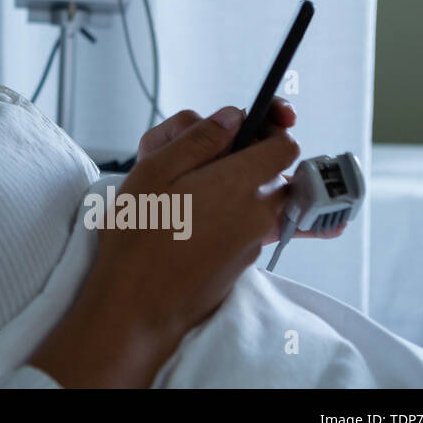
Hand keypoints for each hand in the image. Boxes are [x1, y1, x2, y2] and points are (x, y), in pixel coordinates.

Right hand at [136, 98, 346, 244]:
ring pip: (256, 201)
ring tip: (184, 196)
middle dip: (243, 162)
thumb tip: (232, 117)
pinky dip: (226, 218)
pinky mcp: (242, 263)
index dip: (270, 130)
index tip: (246, 129)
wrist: (138, 306)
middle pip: (272, 174)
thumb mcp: (155, 171)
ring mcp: (252, 242)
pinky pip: (245, 228)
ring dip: (232, 191)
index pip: (285, 147)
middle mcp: (257, 213)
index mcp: (238, 184)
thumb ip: (199, 139)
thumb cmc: (139, 237)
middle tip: (197, 164)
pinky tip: (185, 223)